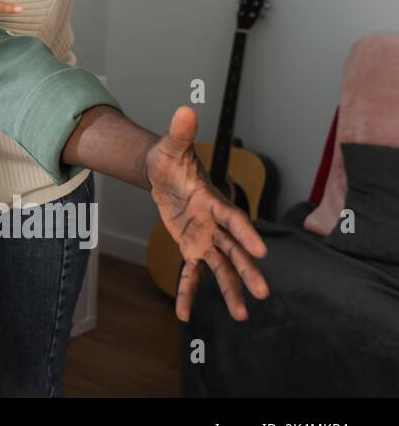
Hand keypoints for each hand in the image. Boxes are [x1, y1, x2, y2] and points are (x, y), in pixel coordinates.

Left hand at [146, 106, 270, 320]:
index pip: (232, 218)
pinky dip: (188, 293)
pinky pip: (191, 273)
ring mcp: (204, 237)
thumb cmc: (171, 158)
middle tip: (262, 293)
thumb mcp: (171, 147)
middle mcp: (213, 223)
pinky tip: (184, 315)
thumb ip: (181, 132)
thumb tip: (185, 109)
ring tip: (243, 315)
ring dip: (230, 289)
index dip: (245, 233)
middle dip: (247, 270)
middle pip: (234, 249)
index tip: (261, 250)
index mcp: (212, 201)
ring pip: (220, 266)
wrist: (162, 171)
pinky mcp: (191, 246)